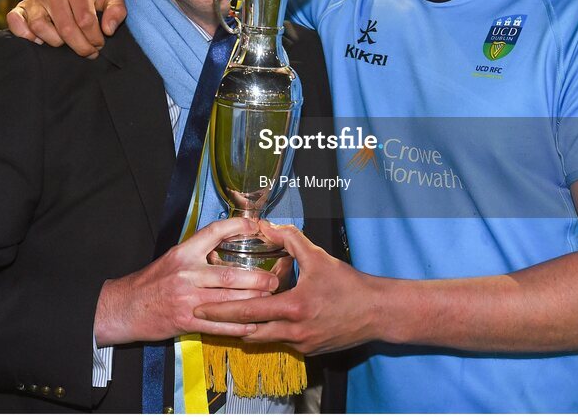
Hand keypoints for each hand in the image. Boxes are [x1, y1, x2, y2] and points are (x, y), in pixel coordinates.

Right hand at [7, 0, 125, 57]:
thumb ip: (117, 10)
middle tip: (89, 52)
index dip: (95, 38)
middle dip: (80, 46)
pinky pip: (15, 22)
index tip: (99, 44)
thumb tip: (108, 30)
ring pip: (41, 27)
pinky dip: (25, 34)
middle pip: (66, 28)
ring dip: (56, 42)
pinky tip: (40, 40)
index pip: (86, 20)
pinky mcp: (21, 7)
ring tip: (67, 44)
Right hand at [94, 217, 278, 345]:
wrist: (124, 308)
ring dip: (252, 302)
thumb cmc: (151, 283)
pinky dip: (235, 327)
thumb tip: (225, 246)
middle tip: (274, 281)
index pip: (213, 233)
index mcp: (183, 254)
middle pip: (229, 276)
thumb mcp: (172, 259)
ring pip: (227, 301)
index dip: (236, 226)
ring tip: (270, 300)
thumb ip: (196, 254)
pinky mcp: (185, 321)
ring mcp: (186, 299)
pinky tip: (251, 326)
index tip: (255, 224)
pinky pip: (216, 325)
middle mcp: (186, 274)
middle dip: (256, 279)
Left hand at [194, 223, 380, 354]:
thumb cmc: (348, 284)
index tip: (200, 308)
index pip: (248, 312)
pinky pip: (283, 341)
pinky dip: (272, 331)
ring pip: (265, 339)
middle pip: (249, 332)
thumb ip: (290, 240)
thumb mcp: (318, 257)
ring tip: (230, 319)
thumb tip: (268, 226)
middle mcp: (294, 331)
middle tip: (204, 316)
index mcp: (293, 308)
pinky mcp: (310, 351)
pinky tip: (268, 320)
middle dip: (225, 325)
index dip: (221, 311)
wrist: (377, 312)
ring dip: (248, 329)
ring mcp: (302, 344)